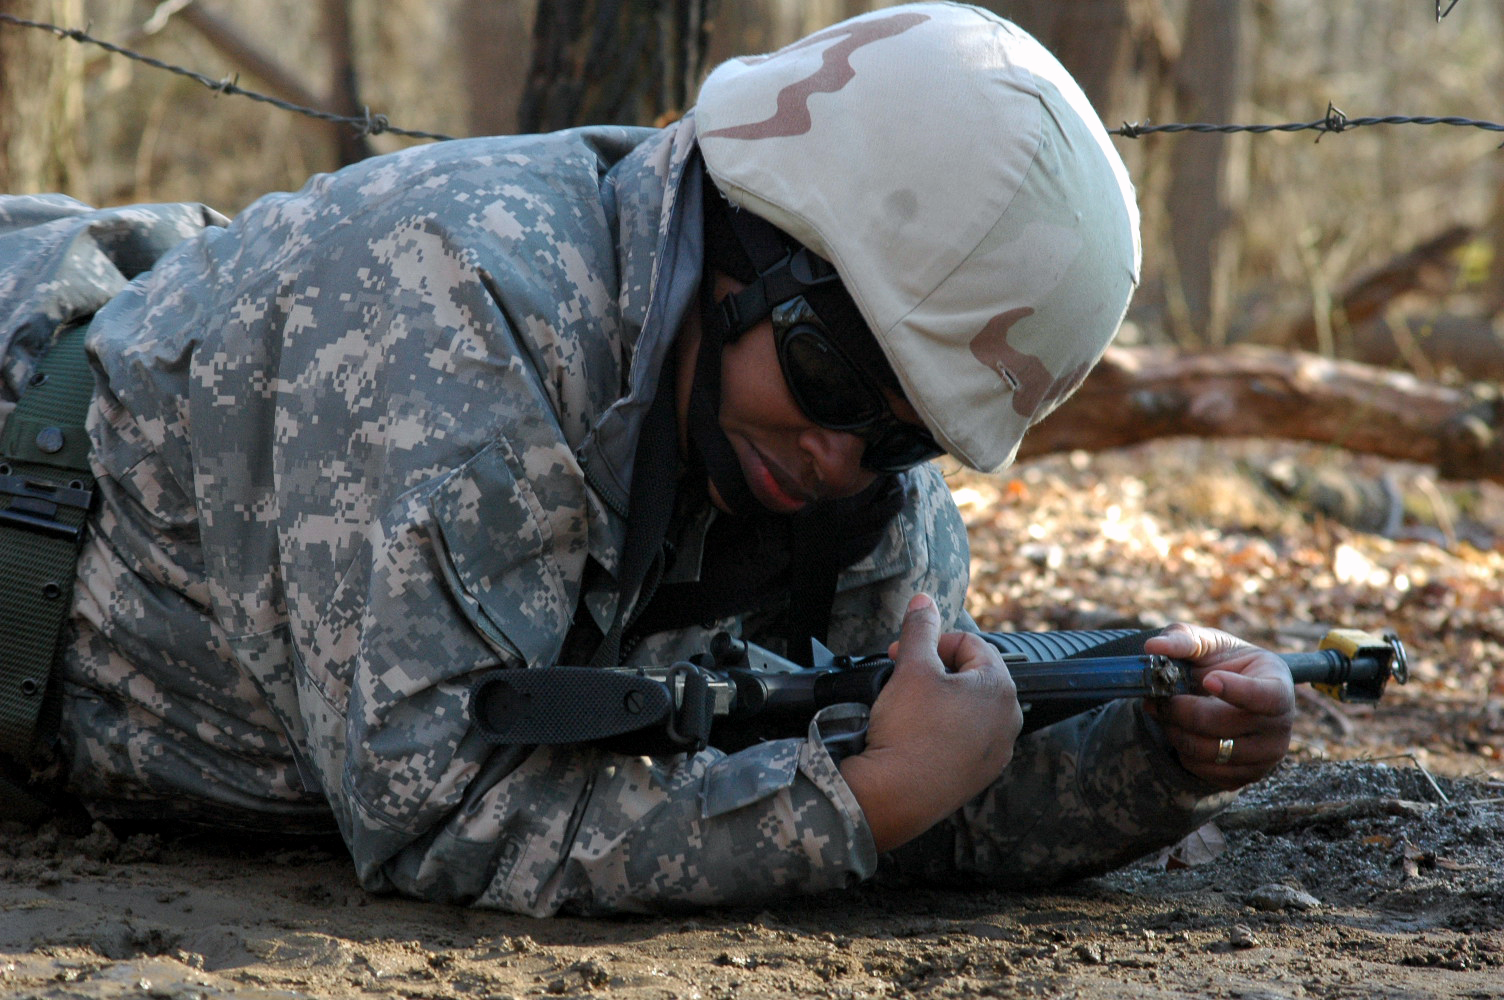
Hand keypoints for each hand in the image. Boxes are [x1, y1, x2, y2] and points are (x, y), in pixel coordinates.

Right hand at [839, 593, 1021, 852]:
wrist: (895, 795)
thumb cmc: (908, 730)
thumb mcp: (911, 668)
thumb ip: (920, 629)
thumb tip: (924, 600)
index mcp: (1000, 687)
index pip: (969, 643)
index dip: (932, 643)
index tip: (904, 654)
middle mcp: (1009, 719)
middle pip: (972, 675)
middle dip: (937, 670)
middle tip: (903, 677)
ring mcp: (997, 750)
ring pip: (968, 708)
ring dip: (940, 699)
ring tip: (909, 707)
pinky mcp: (980, 774)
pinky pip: (965, 738)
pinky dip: (944, 730)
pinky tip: (918, 736)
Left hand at [1142, 623, 1294, 789]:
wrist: (1230, 694)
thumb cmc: (1222, 663)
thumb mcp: (1206, 643)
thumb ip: (1182, 639)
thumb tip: (1152, 647)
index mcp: (1278, 685)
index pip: (1265, 696)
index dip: (1237, 691)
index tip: (1209, 679)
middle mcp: (1280, 726)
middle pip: (1222, 725)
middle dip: (1180, 710)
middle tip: (1157, 698)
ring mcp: (1266, 756)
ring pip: (1209, 752)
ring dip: (1176, 731)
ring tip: (1165, 713)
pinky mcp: (1247, 777)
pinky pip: (1205, 771)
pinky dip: (1183, 752)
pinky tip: (1181, 731)